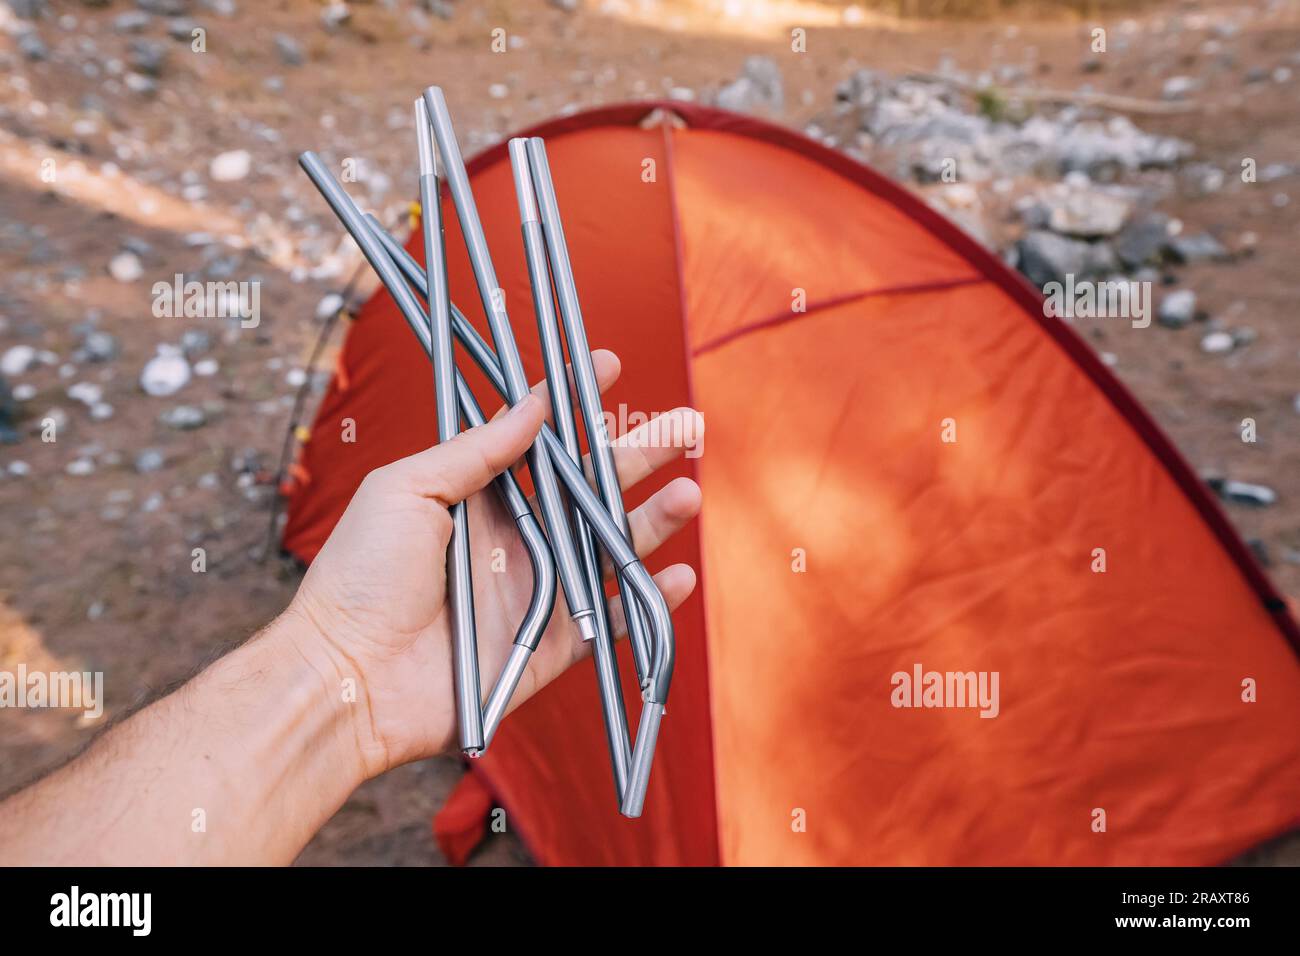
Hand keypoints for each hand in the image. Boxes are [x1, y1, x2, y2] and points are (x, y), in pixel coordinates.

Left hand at [288, 349, 700, 777]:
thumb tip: (535, 405)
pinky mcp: (550, 647)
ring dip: (653, 521)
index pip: (539, 440)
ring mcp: (535, 592)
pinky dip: (650, 603)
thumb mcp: (406, 489)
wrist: (348, 678)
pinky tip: (681, 576)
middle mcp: (513, 539)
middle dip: (638, 455)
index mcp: (476, 497)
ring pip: (610, 548)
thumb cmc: (360, 576)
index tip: (606, 366)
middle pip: (590, 489)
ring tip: (689, 493)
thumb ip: (476, 450)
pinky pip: (612, 621)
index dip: (573, 402)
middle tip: (684, 426)